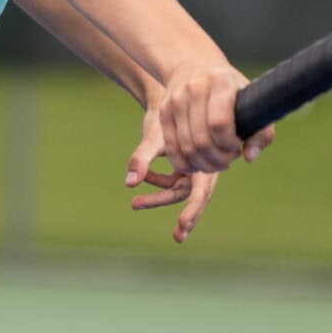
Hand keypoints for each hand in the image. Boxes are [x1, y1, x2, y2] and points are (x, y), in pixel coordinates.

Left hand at [126, 104, 220, 243]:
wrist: (169, 96)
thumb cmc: (166, 113)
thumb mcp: (152, 139)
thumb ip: (141, 159)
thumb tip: (128, 183)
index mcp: (203, 159)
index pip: (200, 193)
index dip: (192, 211)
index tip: (183, 227)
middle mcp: (202, 165)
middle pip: (192, 196)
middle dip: (185, 217)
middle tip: (178, 236)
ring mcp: (194, 165)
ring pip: (178, 190)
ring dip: (159, 197)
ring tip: (135, 204)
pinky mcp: (183, 163)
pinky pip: (170, 180)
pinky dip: (156, 180)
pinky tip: (141, 177)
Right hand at [156, 61, 274, 173]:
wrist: (194, 65)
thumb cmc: (230, 89)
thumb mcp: (252, 101)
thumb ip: (262, 132)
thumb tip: (249, 157)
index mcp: (220, 81)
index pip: (220, 124)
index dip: (229, 144)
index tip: (237, 145)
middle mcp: (194, 88)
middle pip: (201, 141)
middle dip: (218, 160)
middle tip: (227, 160)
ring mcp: (175, 100)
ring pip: (186, 149)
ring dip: (204, 165)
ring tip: (216, 162)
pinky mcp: (163, 113)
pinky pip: (172, 150)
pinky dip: (186, 165)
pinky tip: (198, 164)